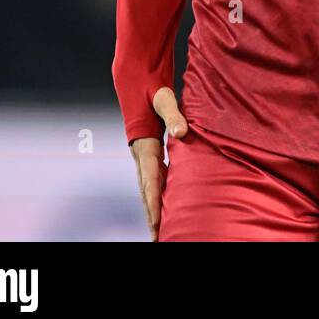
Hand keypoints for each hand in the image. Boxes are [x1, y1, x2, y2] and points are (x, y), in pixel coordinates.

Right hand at [128, 86, 187, 241]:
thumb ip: (174, 115)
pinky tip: (165, 203)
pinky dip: (157, 193)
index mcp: (145, 144)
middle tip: (157, 237)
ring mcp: (143, 153)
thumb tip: (183, 133)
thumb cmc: (152, 89)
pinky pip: (152, 177)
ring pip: (148, 186)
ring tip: (159, 229)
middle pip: (146, 190)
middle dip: (151, 214)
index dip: (154, 202)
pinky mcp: (148, 150)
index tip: (157, 222)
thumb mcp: (164, 99)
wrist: (136, 80)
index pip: (150, 179)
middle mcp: (141, 153)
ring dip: (153, 207)